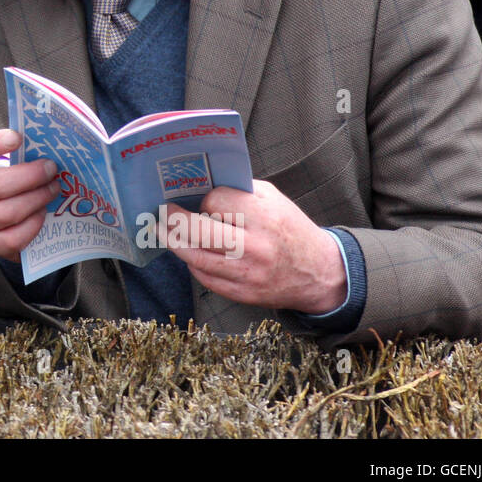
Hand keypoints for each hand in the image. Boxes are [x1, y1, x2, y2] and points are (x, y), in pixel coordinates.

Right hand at [0, 128, 58, 262]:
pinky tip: (43, 214)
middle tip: (51, 169)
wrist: (7, 225)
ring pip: (7, 212)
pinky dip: (33, 225)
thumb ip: (27, 153)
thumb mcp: (17, 166)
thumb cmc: (18, 186)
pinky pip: (14, 237)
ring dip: (36, 199)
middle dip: (29, 176)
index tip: (17, 138)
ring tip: (54, 189)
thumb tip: (55, 142)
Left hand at [162, 179, 346, 313]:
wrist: (319, 273)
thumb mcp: (273, 199)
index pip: (215, 202)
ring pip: (195, 257)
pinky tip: (188, 254)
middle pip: (198, 231)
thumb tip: (201, 187)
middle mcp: (254, 246)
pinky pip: (206, 278)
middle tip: (163, 212)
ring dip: (173, 242)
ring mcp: (247, 274)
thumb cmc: (290, 229)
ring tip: (162, 231)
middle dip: (174, 219)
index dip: (205, 199)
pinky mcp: (243, 294)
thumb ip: (239, 190)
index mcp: (263, 217)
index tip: (204, 200)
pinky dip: (193, 264)